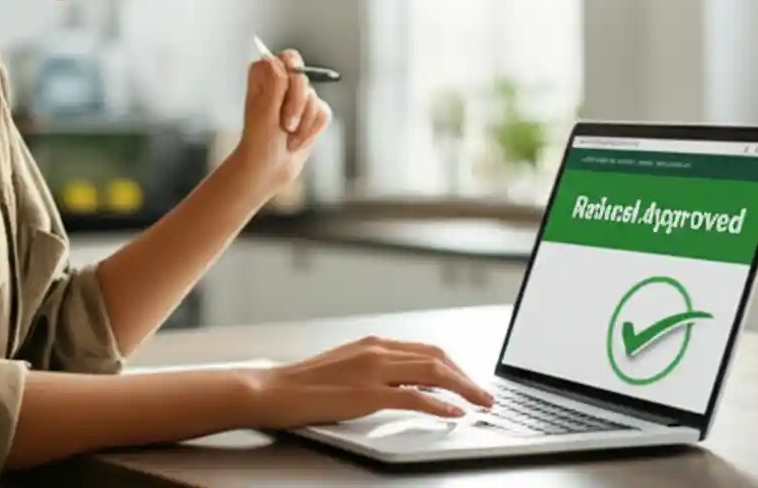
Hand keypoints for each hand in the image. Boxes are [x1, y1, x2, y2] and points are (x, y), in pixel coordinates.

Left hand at [235, 48, 331, 189]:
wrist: (268, 168)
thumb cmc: (260, 141)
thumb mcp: (264, 111)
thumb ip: (274, 84)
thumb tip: (278, 61)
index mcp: (264, 75)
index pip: (289, 58)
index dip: (291, 77)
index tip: (282, 97)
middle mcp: (282, 82)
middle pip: (304, 78)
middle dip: (297, 105)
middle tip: (285, 124)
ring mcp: (298, 97)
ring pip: (315, 99)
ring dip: (302, 124)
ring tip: (288, 137)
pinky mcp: (311, 113)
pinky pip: (324, 114)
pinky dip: (311, 131)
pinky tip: (297, 141)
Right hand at [245, 336, 494, 428]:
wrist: (273, 389)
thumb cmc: (306, 383)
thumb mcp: (348, 366)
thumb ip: (379, 369)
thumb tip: (411, 384)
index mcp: (375, 343)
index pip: (428, 351)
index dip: (455, 367)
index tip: (469, 382)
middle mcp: (378, 351)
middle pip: (437, 359)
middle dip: (466, 377)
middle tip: (484, 395)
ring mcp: (372, 371)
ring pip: (432, 373)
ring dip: (462, 389)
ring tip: (479, 403)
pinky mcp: (365, 394)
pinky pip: (412, 398)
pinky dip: (438, 405)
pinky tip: (452, 413)